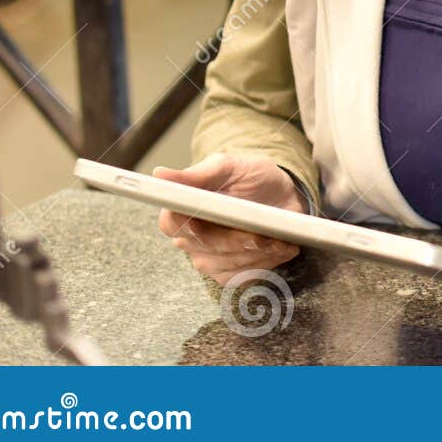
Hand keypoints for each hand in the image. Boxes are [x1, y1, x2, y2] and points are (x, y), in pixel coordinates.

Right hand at [154, 153, 305, 283]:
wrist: (279, 195)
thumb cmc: (250, 177)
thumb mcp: (227, 166)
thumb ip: (196, 174)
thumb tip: (159, 174)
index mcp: (182, 210)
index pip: (172, 224)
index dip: (188, 227)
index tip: (206, 225)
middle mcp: (190, 239)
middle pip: (205, 248)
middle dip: (236, 242)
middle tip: (261, 236)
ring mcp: (208, 258)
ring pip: (227, 264)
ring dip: (257, 254)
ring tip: (279, 241)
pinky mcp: (229, 272)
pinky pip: (244, 275)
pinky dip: (267, 262)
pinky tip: (283, 249)